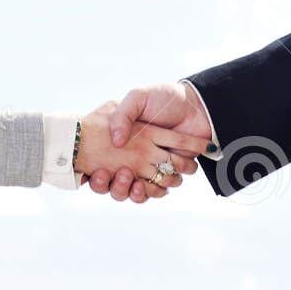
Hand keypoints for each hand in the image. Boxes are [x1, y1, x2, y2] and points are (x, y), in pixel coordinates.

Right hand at [89, 82, 214, 202]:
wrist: (195, 106)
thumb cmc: (164, 98)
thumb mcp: (138, 98)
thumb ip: (123, 115)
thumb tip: (116, 142)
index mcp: (122, 139)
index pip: (100, 161)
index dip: (95, 174)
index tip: (98, 171)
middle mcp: (133, 156)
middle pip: (115, 183)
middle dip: (115, 184)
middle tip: (121, 173)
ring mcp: (150, 166)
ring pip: (134, 191)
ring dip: (132, 190)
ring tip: (134, 178)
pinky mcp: (167, 173)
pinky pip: (154, 191)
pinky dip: (152, 192)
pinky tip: (149, 184)